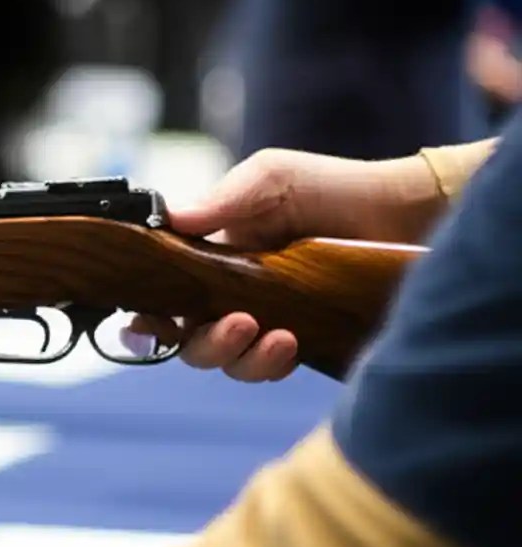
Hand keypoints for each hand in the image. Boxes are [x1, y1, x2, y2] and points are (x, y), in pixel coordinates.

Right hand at [129, 147, 442, 381]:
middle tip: (236, 323)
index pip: (163, 292)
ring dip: (237, 356)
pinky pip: (267, 368)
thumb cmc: (329, 187)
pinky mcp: (296, 340)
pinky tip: (290, 342)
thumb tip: (168, 218)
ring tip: (273, 335)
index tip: (147, 322)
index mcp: (208, 253)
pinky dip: (269, 363)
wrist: (400, 213)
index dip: (147, 314)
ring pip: (225, 360)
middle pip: (187, 338)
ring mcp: (261, 318)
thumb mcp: (270, 178)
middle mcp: (227, 291)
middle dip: (202, 342)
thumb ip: (222, 201)